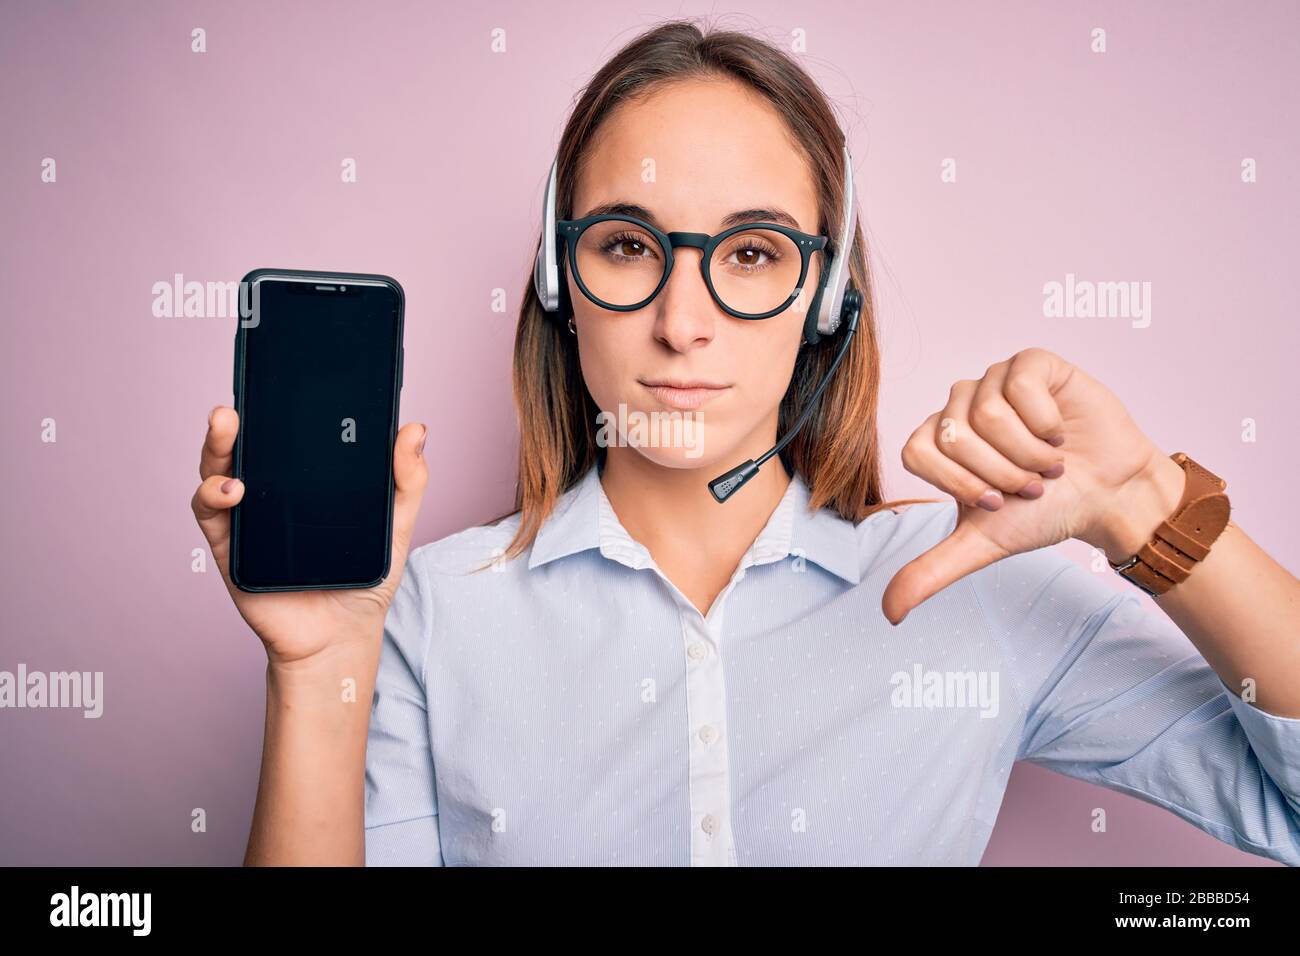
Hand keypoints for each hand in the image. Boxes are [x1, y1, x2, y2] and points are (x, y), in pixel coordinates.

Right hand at [190, 405, 428, 665]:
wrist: (342, 636)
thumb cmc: (364, 578)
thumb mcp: (395, 523)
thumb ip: (406, 479)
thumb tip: (415, 428)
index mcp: (302, 481)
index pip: (283, 434)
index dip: (274, 404)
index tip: (276, 373)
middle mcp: (268, 493)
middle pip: (243, 446)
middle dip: (233, 419)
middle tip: (237, 399)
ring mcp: (246, 518)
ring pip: (217, 471)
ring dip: (216, 447)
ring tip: (227, 427)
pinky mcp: (231, 549)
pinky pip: (210, 515)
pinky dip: (213, 497)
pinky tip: (232, 490)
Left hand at [882, 348, 1185, 623]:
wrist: (1109, 496)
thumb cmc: (1045, 513)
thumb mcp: (982, 544)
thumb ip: (931, 571)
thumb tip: (889, 613)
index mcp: (938, 441)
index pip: (918, 452)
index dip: (959, 482)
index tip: (996, 501)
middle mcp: (959, 405)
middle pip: (954, 434)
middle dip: (1000, 472)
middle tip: (1032, 485)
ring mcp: (994, 379)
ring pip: (988, 411)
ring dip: (1028, 451)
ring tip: (1050, 463)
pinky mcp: (1031, 363)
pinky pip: (1020, 384)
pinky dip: (1046, 421)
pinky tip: (1061, 432)